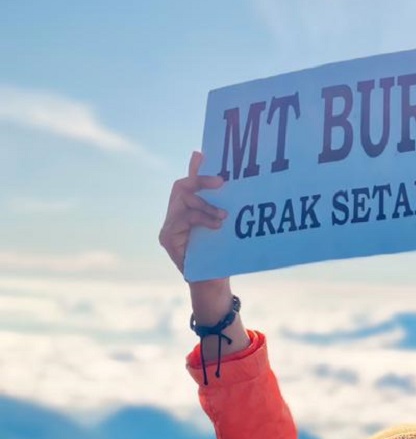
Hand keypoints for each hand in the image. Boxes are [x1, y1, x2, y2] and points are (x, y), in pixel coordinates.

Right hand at [158, 150, 227, 275]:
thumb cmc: (219, 253)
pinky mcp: (167, 237)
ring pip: (182, 201)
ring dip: (205, 205)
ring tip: (223, 215)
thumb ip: (219, 204)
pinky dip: (201, 218)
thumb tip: (226, 181)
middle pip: (181, 187)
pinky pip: (183, 218)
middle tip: (221, 182)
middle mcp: (173, 216)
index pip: (187, 184)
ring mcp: (168, 227)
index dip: (196, 170)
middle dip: (200, 181)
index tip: (205, 157)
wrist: (211, 282)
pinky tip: (216, 224)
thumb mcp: (223, 224)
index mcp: (185, 211)